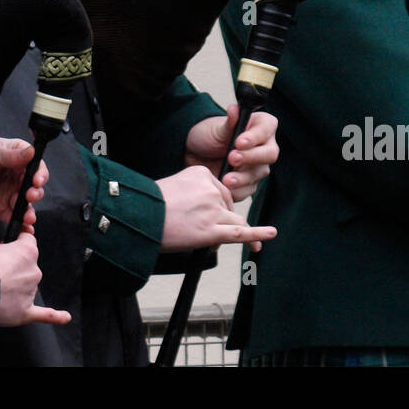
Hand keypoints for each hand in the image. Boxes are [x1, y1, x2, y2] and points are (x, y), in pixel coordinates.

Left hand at [0, 136, 46, 226]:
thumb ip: (11, 156)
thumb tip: (32, 152)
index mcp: (18, 158)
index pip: (36, 166)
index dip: (40, 174)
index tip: (36, 180)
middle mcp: (16, 176)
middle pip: (33, 187)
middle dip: (35, 193)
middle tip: (29, 196)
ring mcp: (8, 194)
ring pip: (26, 204)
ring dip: (29, 210)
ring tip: (27, 215)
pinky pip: (13, 217)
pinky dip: (21, 223)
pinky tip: (25, 227)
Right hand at [0, 232, 70, 327]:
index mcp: (27, 251)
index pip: (28, 241)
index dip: (16, 244)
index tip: (8, 246)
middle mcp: (34, 270)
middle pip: (27, 266)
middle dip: (12, 269)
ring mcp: (31, 291)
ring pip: (26, 287)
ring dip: (14, 288)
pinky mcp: (26, 312)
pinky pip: (44, 314)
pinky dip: (56, 316)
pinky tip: (64, 317)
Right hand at [156, 165, 277, 251]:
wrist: (138, 218)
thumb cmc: (150, 205)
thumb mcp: (175, 186)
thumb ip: (195, 192)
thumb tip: (206, 208)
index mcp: (201, 173)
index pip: (220, 191)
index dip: (214, 206)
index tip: (199, 213)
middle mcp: (211, 190)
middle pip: (228, 206)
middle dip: (220, 219)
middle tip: (195, 226)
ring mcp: (213, 210)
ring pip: (234, 220)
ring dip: (227, 229)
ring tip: (209, 235)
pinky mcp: (211, 231)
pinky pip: (240, 233)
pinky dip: (258, 235)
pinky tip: (270, 234)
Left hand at [184, 106, 279, 200]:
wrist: (195, 154)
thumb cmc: (209, 135)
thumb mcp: (216, 127)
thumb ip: (229, 122)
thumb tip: (234, 109)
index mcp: (260, 126)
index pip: (266, 129)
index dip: (255, 137)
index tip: (239, 142)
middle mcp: (264, 146)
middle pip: (269, 154)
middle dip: (250, 158)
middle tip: (232, 158)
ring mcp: (257, 166)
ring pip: (258, 174)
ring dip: (242, 178)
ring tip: (226, 179)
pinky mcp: (249, 182)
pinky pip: (248, 190)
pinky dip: (237, 190)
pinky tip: (226, 188)